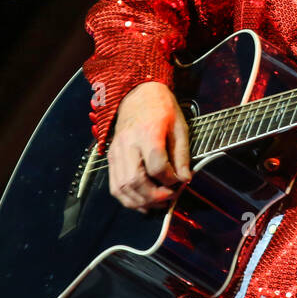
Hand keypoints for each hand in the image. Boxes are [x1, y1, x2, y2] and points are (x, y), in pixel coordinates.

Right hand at [107, 82, 191, 210]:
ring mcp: (116, 151)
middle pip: (135, 180)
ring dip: (140, 202)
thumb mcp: (179, 127)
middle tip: (170, 198)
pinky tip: (143, 201)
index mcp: (148, 132)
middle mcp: (128, 143)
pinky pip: (114, 186)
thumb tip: (185, 179)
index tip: (181, 181)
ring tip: (158, 203)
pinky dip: (128, 199)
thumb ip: (182, 155)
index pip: (156, 166)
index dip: (170, 180)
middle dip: (154, 196)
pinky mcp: (111, 157)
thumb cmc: (161, 108)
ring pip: (122, 187)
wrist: (138, 93)